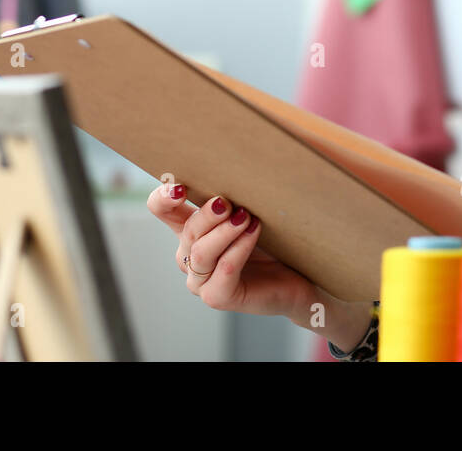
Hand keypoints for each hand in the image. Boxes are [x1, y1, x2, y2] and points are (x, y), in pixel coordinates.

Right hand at [146, 183, 316, 320]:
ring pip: (201, 253)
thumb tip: (234, 163)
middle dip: (208, 215)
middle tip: (229, 203)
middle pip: (188, 231)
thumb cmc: (273, 241)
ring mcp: (202, 280)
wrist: (299, 277)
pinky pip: (224, 271)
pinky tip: (253, 233)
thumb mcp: (250, 211)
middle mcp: (190, 256)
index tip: (180, 187)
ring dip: (224, 232)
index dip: (163, 198)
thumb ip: (236, 194)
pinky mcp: (219, 297)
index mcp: (191, 231)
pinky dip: (238, 249)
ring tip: (247, 217)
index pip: (162, 209)